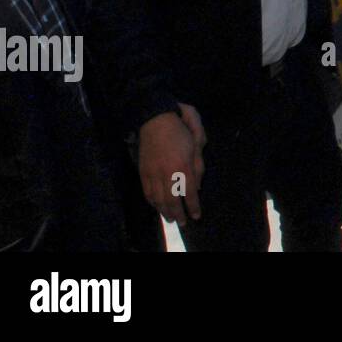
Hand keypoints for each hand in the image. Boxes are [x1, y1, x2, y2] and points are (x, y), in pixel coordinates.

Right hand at [138, 107, 203, 224]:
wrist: (155, 120)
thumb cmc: (181, 129)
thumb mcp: (197, 144)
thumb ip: (198, 166)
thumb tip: (197, 187)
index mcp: (183, 165)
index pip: (189, 192)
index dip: (193, 206)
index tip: (197, 215)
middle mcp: (167, 172)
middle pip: (172, 199)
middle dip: (178, 213)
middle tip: (183, 222)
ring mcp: (153, 173)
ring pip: (158, 198)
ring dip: (165, 211)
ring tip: (171, 218)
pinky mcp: (143, 171)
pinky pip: (147, 192)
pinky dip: (152, 202)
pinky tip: (157, 206)